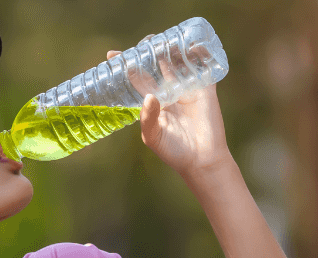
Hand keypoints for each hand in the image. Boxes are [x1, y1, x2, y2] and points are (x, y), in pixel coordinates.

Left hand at [107, 49, 231, 177]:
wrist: (202, 161)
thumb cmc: (174, 152)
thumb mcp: (153, 136)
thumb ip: (147, 118)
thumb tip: (150, 96)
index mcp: (152, 102)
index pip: (136, 78)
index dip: (125, 65)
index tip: (112, 54)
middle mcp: (168, 93)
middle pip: (156, 65)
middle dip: (150, 51)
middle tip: (147, 41)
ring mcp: (187, 89)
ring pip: (177, 63)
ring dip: (172, 49)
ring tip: (166, 38)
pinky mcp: (205, 90)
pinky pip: (203, 68)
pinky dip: (200, 54)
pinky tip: (193, 44)